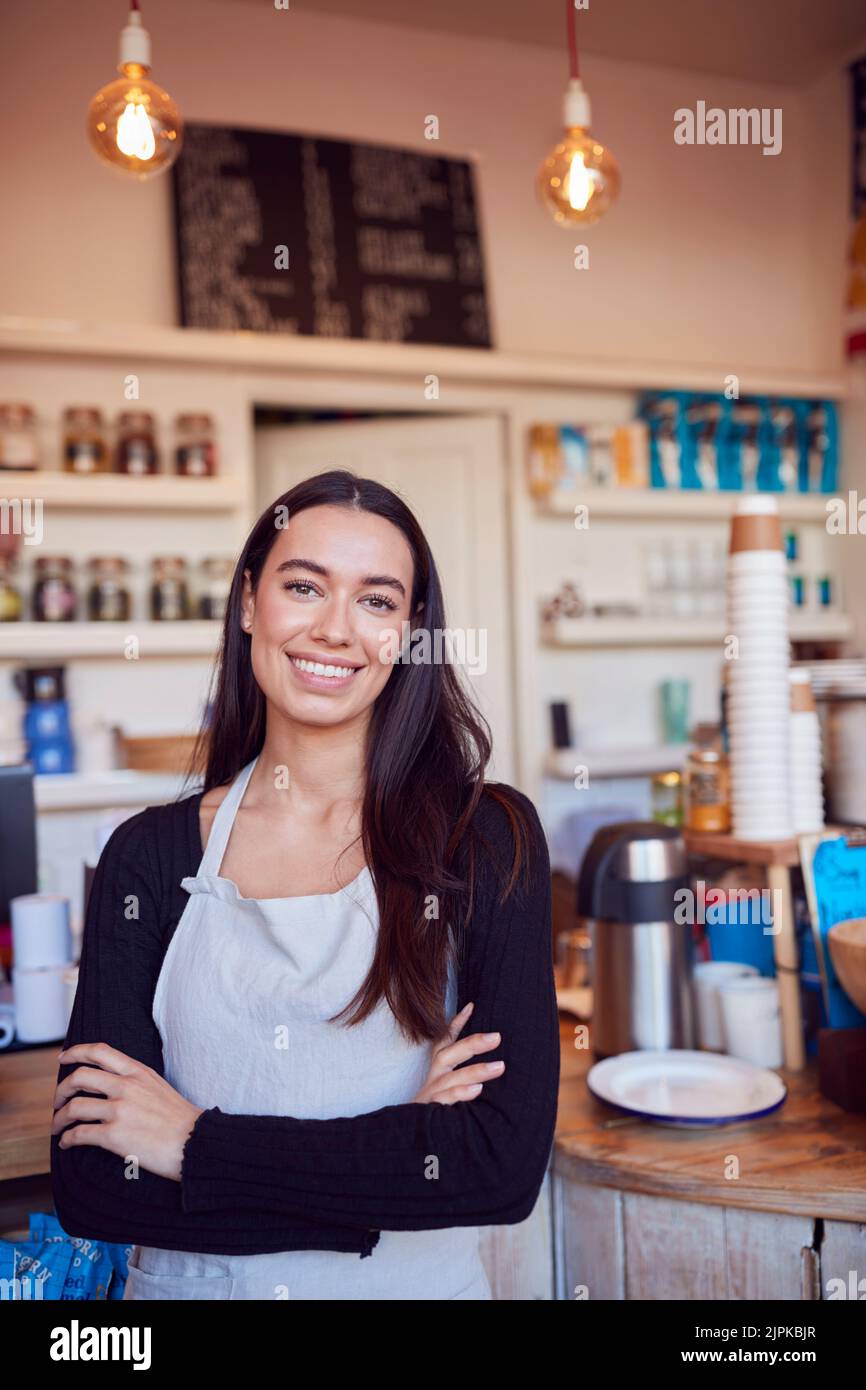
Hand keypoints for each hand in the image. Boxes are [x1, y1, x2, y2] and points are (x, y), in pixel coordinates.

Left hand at [51, 1043, 203, 1182]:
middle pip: (79, 1077)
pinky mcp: (114, 1136)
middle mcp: (126, 1086)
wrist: (195, 1142)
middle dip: (61, 1089)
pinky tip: (67, 1143)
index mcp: (137, 1072)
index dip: (75, 1052)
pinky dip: (67, 1139)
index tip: (63, 1057)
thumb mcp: (158, 1086)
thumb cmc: (180, 1119)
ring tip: (58, 1127)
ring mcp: (120, 1110)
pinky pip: (79, 1134)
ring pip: (74, 1107)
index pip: (99, 1051)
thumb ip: (135, 1080)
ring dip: (59, 1118)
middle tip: (58, 1101)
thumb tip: (112, 1082)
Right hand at [412, 1002, 504, 1104]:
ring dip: (476, 1070)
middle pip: (450, 1054)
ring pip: (452, 1077)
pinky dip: (461, 1093)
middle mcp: (434, 1078)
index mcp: (438, 1070)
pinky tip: (478, 1090)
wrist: (410, 1141)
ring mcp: (431, 1094)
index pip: (445, 1042)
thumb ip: (466, 1077)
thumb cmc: (437, 1111)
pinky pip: (445, 1099)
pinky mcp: (430, 1110)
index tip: (472, 1006)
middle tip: (498, 1037)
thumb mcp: (449, 1089)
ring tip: (500, 1066)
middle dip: (473, 1043)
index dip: (456, 1024)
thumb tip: (496, 1065)